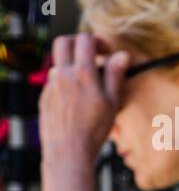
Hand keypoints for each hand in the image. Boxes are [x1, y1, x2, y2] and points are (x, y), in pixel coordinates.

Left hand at [38, 33, 127, 168]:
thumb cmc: (93, 129)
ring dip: (72, 64)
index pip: (85, 40)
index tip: (106, 51)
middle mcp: (63, 75)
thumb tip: (121, 55)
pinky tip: (77, 99)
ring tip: (87, 81)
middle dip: (78, 43)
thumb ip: (115, 75)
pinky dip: (66, 81)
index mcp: (82, 73)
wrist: (68, 149)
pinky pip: (54, 80)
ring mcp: (51, 85)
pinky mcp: (45, 96)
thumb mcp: (112, 102)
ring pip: (59, 62)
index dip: (97, 41)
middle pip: (63, 42)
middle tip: (91, 54)